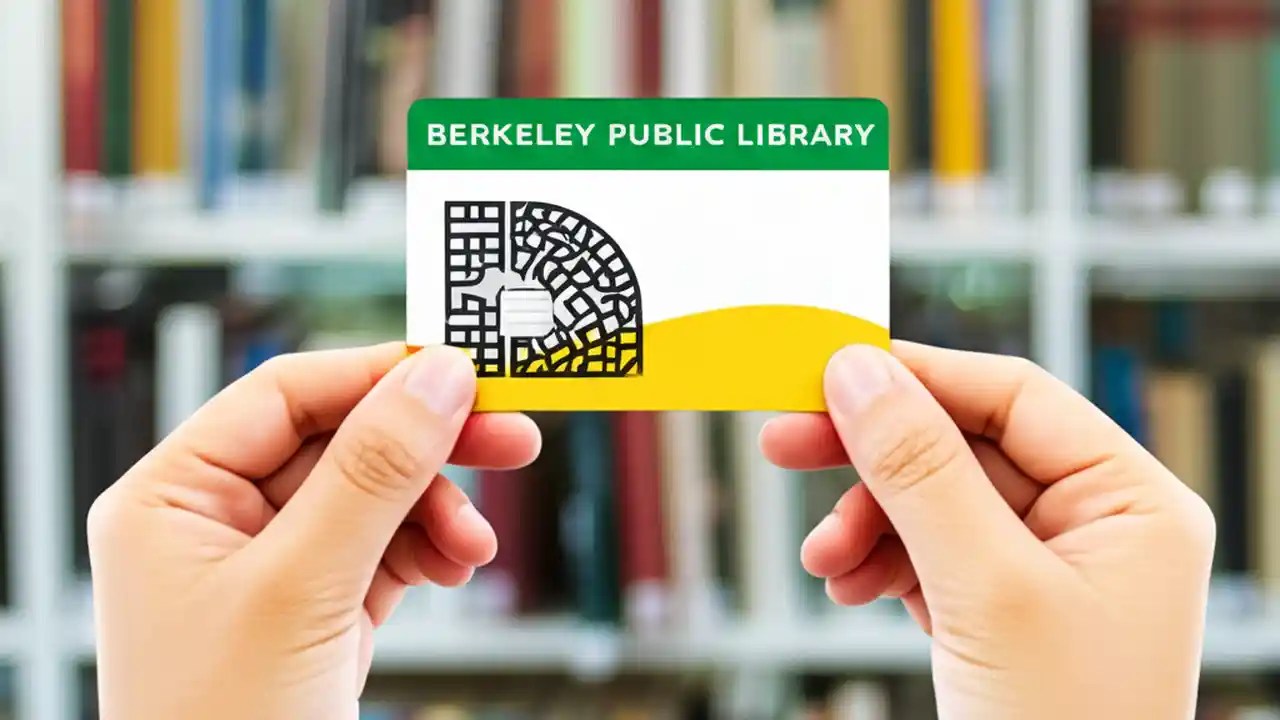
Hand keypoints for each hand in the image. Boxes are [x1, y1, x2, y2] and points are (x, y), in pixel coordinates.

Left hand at [88, 344, 539, 718]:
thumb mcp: (300, 588)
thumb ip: (371, 474)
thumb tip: (435, 379)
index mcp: (172, 497)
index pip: (286, 394)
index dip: (377, 377)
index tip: (461, 372)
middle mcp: (215, 521)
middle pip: (341, 442)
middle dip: (426, 447)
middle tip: (510, 435)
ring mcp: (269, 567)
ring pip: (373, 496)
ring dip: (435, 511)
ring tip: (471, 545)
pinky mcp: (315, 607)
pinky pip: (383, 549)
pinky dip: (428, 551)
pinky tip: (456, 564)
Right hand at [761, 342, 1213, 719]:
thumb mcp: (986, 588)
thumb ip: (920, 470)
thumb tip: (858, 373)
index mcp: (1132, 502)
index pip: (1012, 397)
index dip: (916, 378)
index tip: (827, 373)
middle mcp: (1095, 525)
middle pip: (961, 447)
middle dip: (871, 457)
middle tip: (785, 443)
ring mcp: (1046, 571)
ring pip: (933, 504)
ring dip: (865, 524)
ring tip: (824, 562)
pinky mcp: (1001, 611)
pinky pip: (926, 555)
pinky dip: (877, 565)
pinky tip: (847, 587)